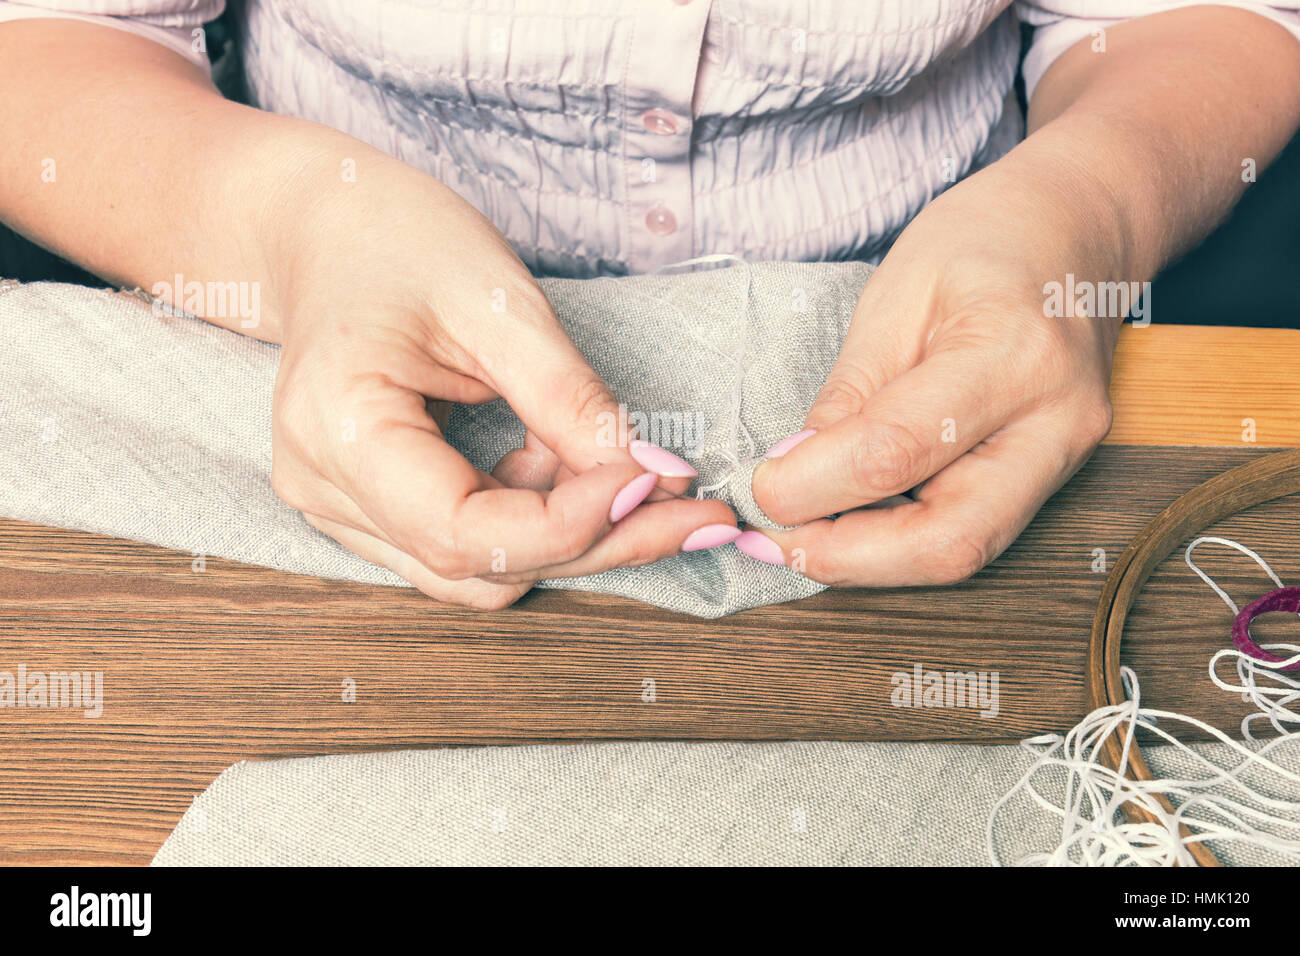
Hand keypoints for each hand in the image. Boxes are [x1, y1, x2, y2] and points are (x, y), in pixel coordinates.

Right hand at [267, 157, 733, 607]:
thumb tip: (646, 479)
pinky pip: (464, 545)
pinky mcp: (368, 508)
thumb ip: (569, 400)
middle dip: (597, 542)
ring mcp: (338, 506)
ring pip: (475, 571)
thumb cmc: (401, 239)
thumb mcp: (499, 302)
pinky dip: (533, 519)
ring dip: (569, 536)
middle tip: (694, 511)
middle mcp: (323, 485)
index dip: (571, 523)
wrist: (328, 229)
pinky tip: (565, 458)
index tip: (654, 480)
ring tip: (625, 467)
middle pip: (477, 566)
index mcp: (339, 425)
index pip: (464, 531)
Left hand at [747, 152, 1123, 585]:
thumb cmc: (984, 242)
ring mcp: (1064, 458)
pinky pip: (969, 533)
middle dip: (846, 557)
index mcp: (1013, 352)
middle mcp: (1055, 422)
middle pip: (948, 541)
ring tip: (799, 532)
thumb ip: (848, 394)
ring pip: (962, 554)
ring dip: (867, 560)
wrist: (1077, 228)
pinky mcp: (1054, 478)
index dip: (814, 484)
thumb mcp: (895, 294)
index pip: (898, 449)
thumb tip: (793, 475)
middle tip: (774, 539)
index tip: (761, 485)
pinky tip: (848, 520)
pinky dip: (896, 543)